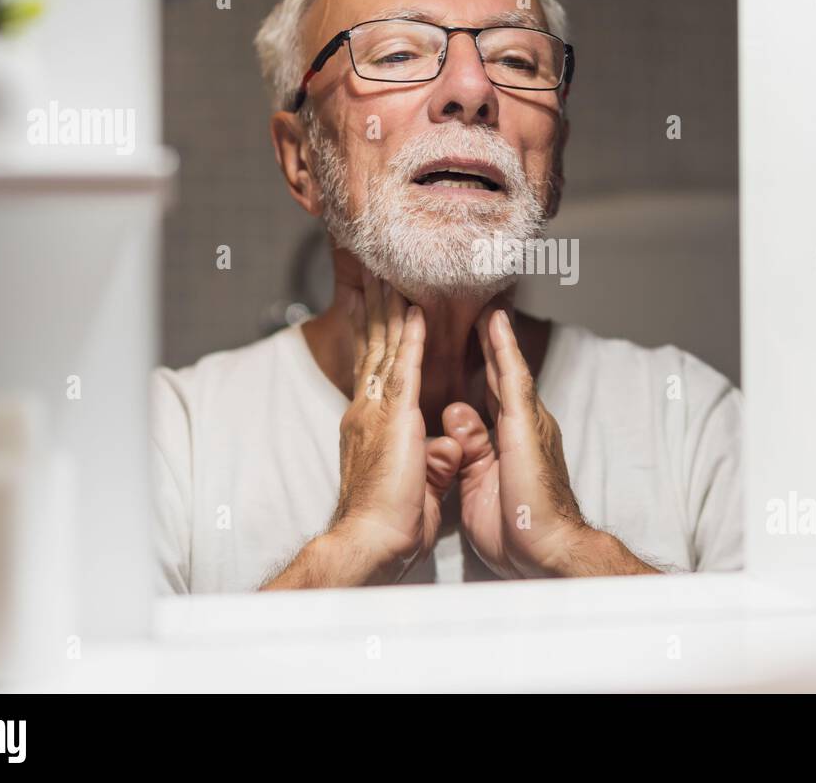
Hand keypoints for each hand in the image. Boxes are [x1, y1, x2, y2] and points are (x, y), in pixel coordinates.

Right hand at [330, 272, 461, 582]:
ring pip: (385, 348)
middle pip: (373, 346)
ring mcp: (377, 412)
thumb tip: (447, 446)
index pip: (376, 367)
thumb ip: (431, 457)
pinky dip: (410, 339)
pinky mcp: (395, 420)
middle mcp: (367, 411)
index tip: (376, 301)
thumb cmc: (388, 523)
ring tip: (389, 275)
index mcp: (370, 424)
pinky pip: (405, 369)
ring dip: (388, 310)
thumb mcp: (416, 481)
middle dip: (375, 307)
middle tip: (375, 272)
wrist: (371, 543)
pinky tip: (415, 313)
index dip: (377, 333)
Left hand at [448, 308, 592, 577]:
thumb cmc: (517, 530)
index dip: (480, 364)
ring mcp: (528, 422)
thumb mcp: (480, 483)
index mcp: (510, 441)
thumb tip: (455, 413)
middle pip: (501, 373)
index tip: (467, 336)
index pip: (491, 393)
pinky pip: (512, 378)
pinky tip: (494, 324)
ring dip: (495, 334)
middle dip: (489, 340)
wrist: (547, 552)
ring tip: (483, 299)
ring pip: (507, 367)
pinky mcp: (526, 426)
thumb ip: (470, 447)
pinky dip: (502, 349)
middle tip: (476, 304)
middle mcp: (522, 424)